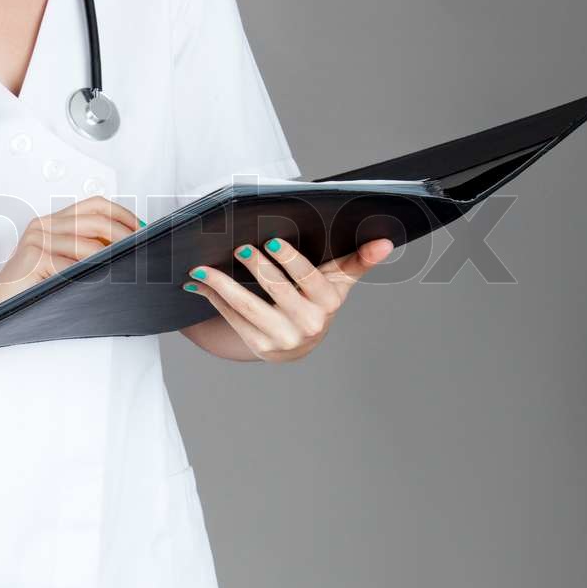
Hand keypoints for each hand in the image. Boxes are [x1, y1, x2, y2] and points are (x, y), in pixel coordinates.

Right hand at [0, 195, 142, 316]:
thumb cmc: (28, 292)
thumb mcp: (60, 264)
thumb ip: (85, 251)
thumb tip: (125, 247)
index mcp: (50, 222)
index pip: (94, 205)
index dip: (122, 214)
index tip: (141, 229)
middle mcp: (42, 225)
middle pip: (96, 218)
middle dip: (125, 233)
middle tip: (142, 248)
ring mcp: (37, 239)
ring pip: (89, 243)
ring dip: (114, 257)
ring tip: (129, 267)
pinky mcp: (35, 257)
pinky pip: (74, 264)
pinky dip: (93, 274)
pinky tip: (104, 282)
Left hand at [181, 235, 393, 362]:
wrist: (299, 341)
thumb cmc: (317, 299)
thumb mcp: (338, 281)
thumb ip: (359, 260)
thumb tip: (386, 242)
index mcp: (328, 302)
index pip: (308, 277)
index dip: (289, 260)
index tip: (271, 241)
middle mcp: (308, 323)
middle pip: (276, 290)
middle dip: (256, 267)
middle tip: (238, 246)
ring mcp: (282, 337)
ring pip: (248, 306)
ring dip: (222, 285)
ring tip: (203, 267)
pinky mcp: (260, 346)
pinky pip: (234, 318)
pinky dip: (215, 298)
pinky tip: (200, 283)